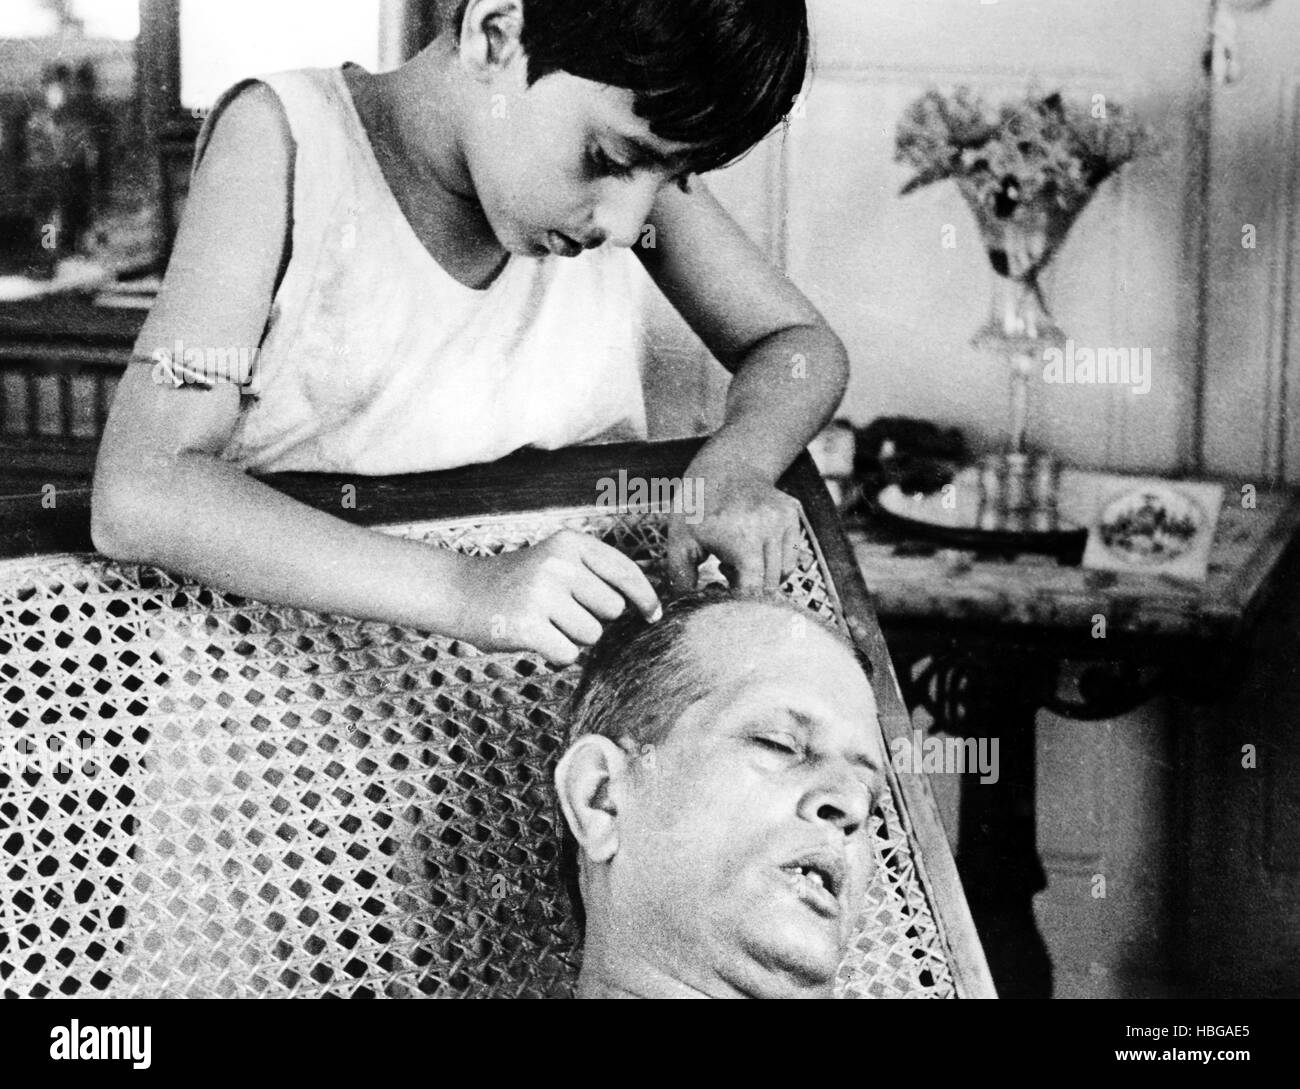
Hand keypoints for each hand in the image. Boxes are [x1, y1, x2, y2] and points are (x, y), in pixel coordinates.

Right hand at [449, 530, 661, 664]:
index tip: (654, 616)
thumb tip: (644, 606)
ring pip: (592, 635)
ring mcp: (542, 593)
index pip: (625, 571)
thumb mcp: (555, 560)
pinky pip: (569, 654)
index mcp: (570, 543)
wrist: (460, 591)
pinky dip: (557, 655)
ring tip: (544, 623)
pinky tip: (535, 641)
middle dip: (593, 619)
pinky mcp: (528, 625)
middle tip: (559, 612)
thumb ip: (594, 574)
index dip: (645, 597)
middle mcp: (558, 563)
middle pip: (612, 609)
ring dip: (573, 638)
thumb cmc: (517, 582)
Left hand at [666, 471, 803, 593]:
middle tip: (724, 572)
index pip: (753, 589)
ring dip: (763, 576)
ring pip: (784, 573)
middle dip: (748, 588)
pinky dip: (774, 561)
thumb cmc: (697, 503)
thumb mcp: (679, 539)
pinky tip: (752, 547)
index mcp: (742, 538)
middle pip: (770, 585)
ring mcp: (786, 521)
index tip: (720, 593)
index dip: (737, 600)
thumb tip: (688, 604)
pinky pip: (791, 555)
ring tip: (738, 559)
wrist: (725, 463)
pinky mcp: (794, 516)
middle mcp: (770, 530)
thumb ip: (682, 576)